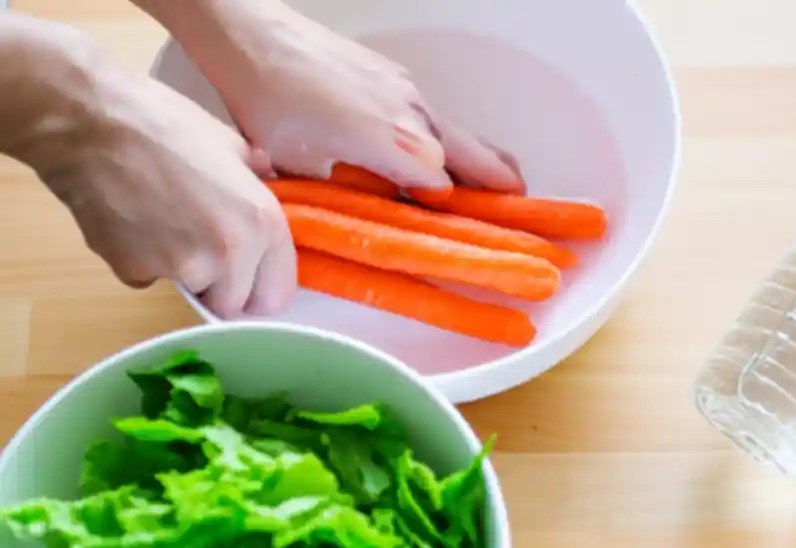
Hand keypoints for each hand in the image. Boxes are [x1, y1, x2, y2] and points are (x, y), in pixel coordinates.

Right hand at [30, 55, 294, 317]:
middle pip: (234, 304)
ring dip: (182, 270)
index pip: (277, 292)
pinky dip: (142, 261)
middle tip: (202, 245)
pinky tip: (132, 221)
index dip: (261, 283)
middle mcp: (228, 255)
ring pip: (191, 291)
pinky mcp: (134, 272)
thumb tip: (269, 182)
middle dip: (221, 284)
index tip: (248, 273)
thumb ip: (256, 177)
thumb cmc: (164, 122)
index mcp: (262, 224)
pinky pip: (147, 279)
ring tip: (163, 222)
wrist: (89, 122)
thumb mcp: (229, 143)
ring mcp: (180, 268)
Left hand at [145, 0, 523, 192]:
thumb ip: (352, 201)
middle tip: (528, 213)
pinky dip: (450, 144)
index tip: (491, 246)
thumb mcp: (308, 171)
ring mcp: (413, 95)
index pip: (455, 198)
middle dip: (504, 191)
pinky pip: (437, 119)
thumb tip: (370, 226)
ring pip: (462, 139)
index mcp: (402, 150)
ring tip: (499, 191)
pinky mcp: (399, 79)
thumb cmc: (271, 104)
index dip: (473, 226)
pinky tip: (438, 158)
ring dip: (481, 166)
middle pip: (481, 162)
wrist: (254, 40)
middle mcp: (419, 120)